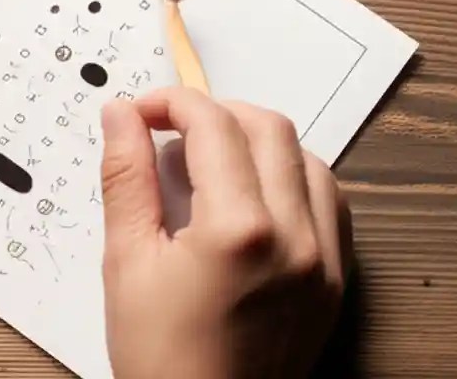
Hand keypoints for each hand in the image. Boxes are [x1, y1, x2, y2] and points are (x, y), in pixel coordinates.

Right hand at [98, 87, 351, 378]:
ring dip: (260, 143)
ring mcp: (324, 260)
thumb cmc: (163, 360)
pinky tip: (254, 196)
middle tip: (172, 132)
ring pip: (308, 158)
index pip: (214, 125)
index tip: (143, 112)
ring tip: (212, 165)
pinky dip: (294, 180)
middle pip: (268, 128)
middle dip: (216, 113)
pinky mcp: (336, 280)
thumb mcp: (126, 262)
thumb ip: (126, 178)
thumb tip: (121, 116)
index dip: (172, 104)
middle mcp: (295, 238)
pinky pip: (330, 202)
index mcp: (239, 231)